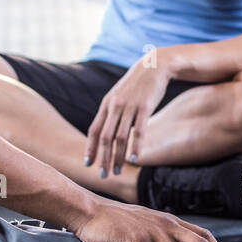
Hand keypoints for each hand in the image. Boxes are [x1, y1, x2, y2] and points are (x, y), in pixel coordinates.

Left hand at [86, 53, 169, 176]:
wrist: (154, 66)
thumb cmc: (136, 85)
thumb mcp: (118, 96)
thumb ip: (111, 113)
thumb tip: (107, 135)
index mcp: (106, 105)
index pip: (94, 130)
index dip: (90, 148)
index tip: (87, 164)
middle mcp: (115, 106)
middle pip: (105, 137)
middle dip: (102, 158)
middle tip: (103, 175)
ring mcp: (129, 106)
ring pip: (120, 137)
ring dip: (117, 157)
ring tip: (116, 171)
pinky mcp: (145, 107)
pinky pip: (139, 131)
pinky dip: (136, 146)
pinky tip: (134, 159)